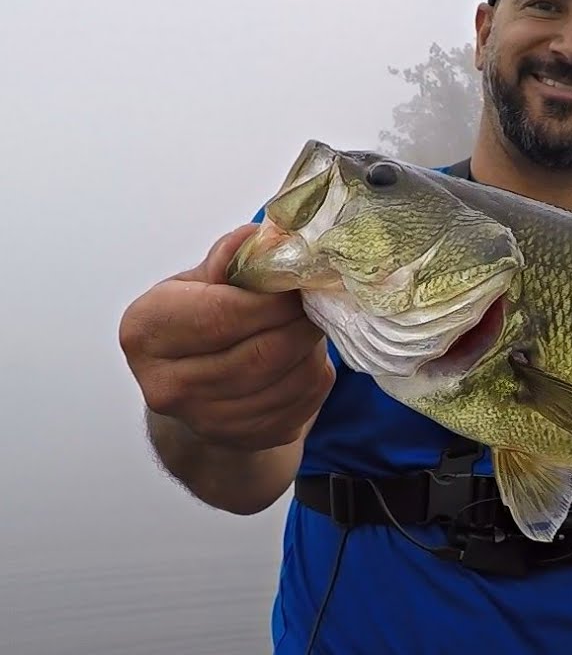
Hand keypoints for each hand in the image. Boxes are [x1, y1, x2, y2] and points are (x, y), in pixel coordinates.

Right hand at [119, 224, 334, 451]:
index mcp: (146, 331)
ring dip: (312, 349)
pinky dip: (315, 376)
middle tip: (317, 302)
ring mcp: (206, 421)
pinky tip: (306, 358)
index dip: (271, 298)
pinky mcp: (245, 438)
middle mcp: (167, 384)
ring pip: (288, 380)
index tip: (298, 282)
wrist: (193, 387)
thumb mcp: (197, 282)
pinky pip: (302, 402)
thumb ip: (230, 259)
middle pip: (260, 353)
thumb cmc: (196, 322)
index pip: (221, 314)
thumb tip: (266, 239)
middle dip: (300, 323)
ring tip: (311, 326)